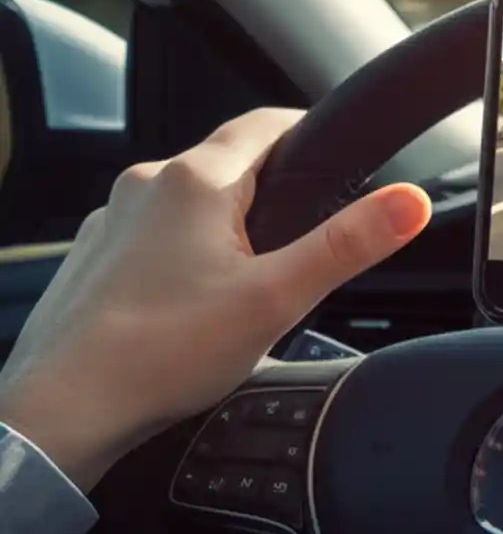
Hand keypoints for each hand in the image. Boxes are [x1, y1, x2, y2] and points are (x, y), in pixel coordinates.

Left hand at [0, 109, 429, 490]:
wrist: (61, 410)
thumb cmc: (161, 353)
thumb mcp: (278, 299)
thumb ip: (348, 245)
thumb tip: (410, 202)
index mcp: (196, 181)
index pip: (265, 123)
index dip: (306, 130)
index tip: (332, 150)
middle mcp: (147, 186)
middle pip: (228, 165)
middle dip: (269, 192)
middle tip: (300, 241)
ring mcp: (112, 220)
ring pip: (187, 203)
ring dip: (221, 226)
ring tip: (247, 283)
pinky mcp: (92, 257)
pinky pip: (152, 236)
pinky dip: (180, 255)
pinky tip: (191, 304)